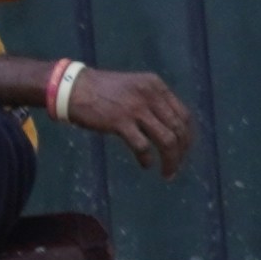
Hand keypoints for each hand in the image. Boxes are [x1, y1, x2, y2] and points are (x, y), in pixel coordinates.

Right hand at [59, 64, 196, 176]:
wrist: (73, 88)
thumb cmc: (102, 90)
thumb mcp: (134, 88)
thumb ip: (152, 102)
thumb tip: (168, 127)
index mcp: (156, 86)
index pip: (183, 115)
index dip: (187, 136)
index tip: (183, 150)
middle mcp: (150, 95)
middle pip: (178, 129)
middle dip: (181, 152)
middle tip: (176, 166)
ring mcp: (136, 108)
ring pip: (166, 140)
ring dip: (170, 160)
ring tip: (167, 173)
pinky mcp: (120, 121)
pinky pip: (142, 146)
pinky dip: (147, 159)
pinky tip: (145, 165)